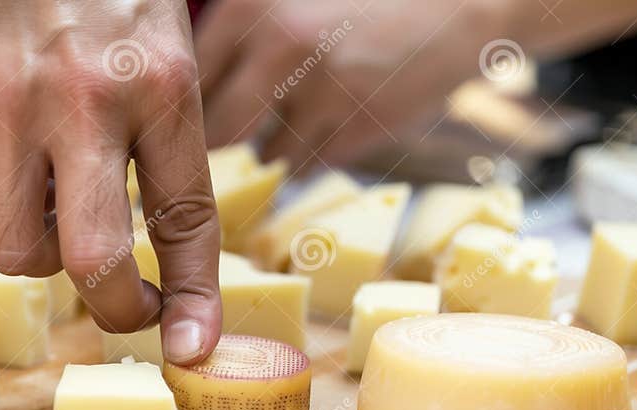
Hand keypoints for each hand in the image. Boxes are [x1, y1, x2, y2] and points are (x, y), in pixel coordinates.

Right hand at [0, 0, 221, 364]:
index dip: (192, 298)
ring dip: (42, 252)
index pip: (186, 219)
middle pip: (91, 261)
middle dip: (115, 307)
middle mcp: (84, 101)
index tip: (191, 347)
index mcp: (161, 84)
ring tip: (53, 203)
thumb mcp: (161, 46)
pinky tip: (1, 177)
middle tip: (124, 305)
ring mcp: (2, 105)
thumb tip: (155, 250)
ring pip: (17, 252)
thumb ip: (161, 140)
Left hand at [196, 0, 512, 167]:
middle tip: (236, 130)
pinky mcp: (356, 132)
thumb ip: (237, 31)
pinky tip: (331, 119)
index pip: (187, 81)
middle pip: (216, 131)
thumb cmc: (358, 0)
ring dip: (272, 144)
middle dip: (222, 139)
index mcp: (252, 7)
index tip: (187, 119)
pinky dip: (309, 153)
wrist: (458, 4)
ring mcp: (322, 94)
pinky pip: (304, 166)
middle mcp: (280, 48)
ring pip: (264, 154)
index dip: (184, 107)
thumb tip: (179, 86)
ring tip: (301, 107)